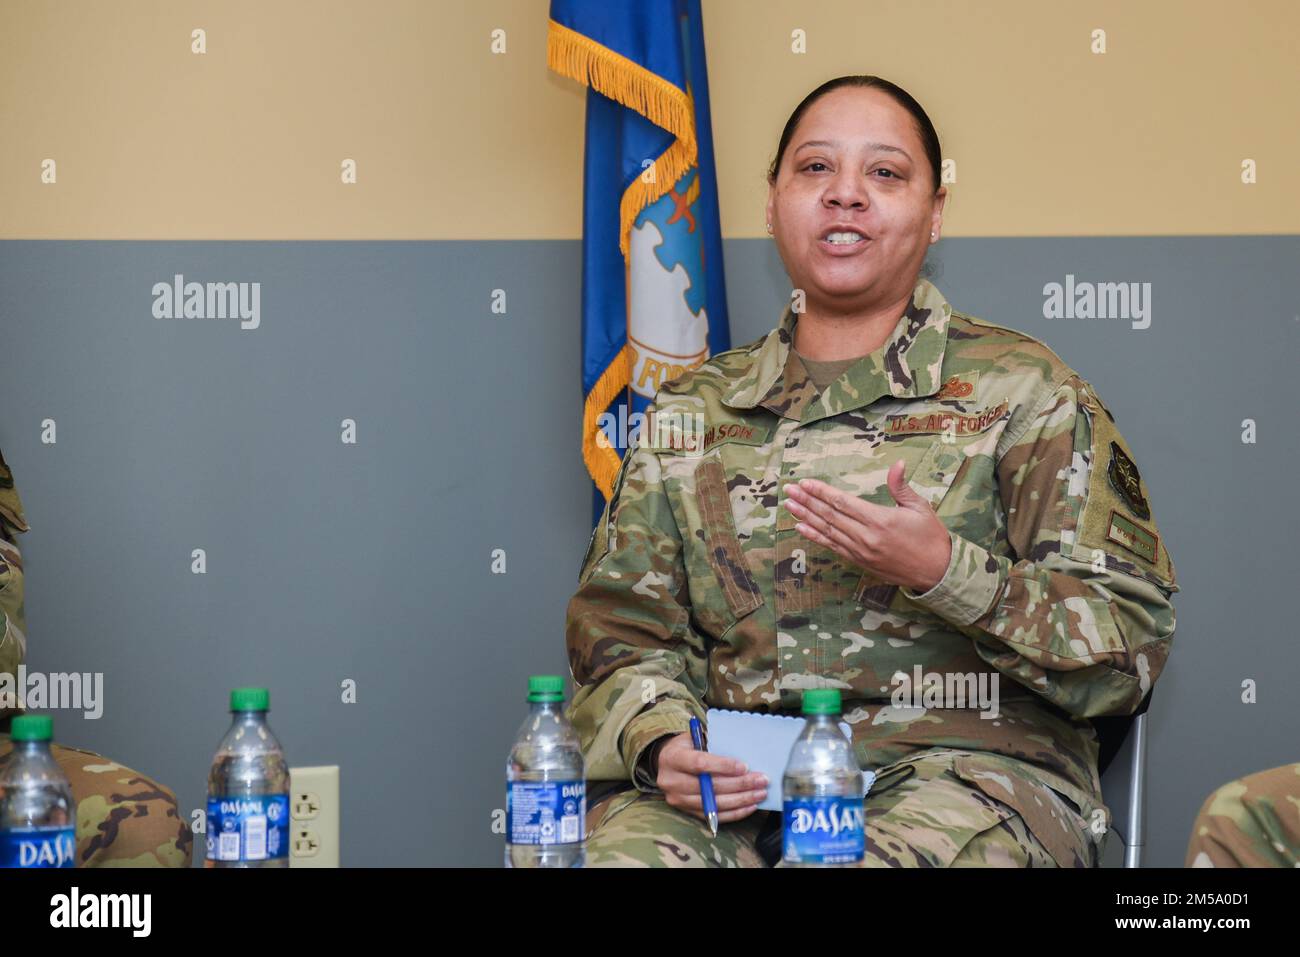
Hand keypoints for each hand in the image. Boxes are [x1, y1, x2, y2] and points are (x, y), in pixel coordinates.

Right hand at [654, 732, 768, 823]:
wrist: (665, 762)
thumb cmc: (686, 747)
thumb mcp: (694, 737)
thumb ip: (713, 742)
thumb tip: (742, 750)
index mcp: (673, 758)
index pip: (699, 764)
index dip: (723, 766)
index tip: (744, 767)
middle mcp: (672, 781)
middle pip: (709, 787)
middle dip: (740, 784)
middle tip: (761, 780)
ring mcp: (678, 800)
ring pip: (714, 804)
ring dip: (741, 800)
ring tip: (760, 793)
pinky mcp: (686, 812)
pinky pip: (714, 816)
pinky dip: (734, 812)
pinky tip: (749, 805)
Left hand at [783, 458, 951, 593]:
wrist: (937, 572)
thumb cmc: (930, 536)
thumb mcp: (919, 507)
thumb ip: (901, 486)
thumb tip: (897, 463)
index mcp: (880, 520)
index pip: (843, 502)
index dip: (821, 491)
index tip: (805, 483)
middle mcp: (866, 536)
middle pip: (829, 515)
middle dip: (807, 501)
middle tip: (788, 489)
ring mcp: (861, 551)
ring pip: (827, 531)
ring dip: (806, 517)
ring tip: (789, 505)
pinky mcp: (860, 562)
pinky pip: (833, 547)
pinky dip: (815, 537)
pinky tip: (802, 528)